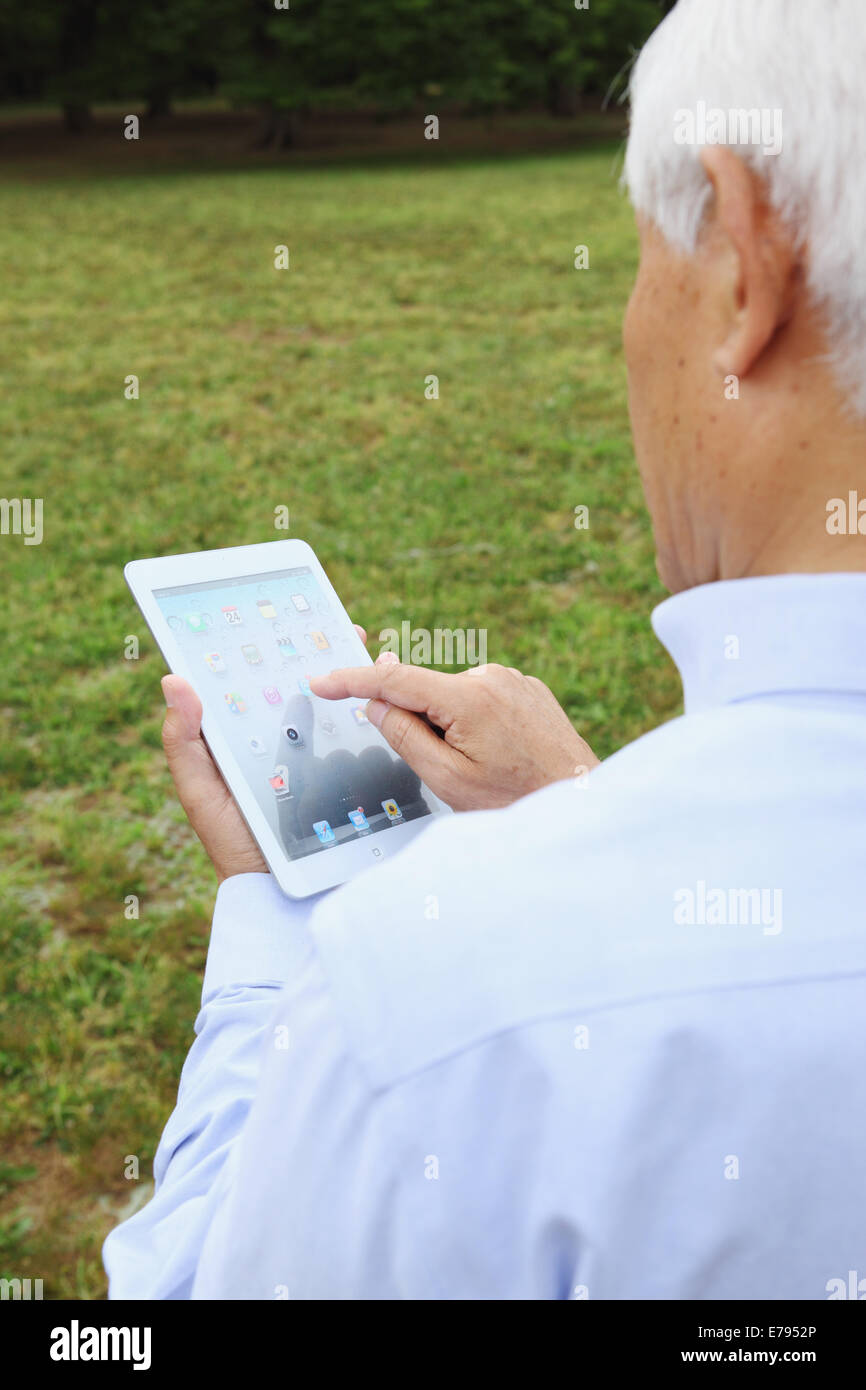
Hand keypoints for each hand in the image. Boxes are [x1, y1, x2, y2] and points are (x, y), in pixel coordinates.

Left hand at [161, 625, 367, 884]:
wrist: (277, 894)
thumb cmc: (231, 841)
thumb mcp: (200, 791)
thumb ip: (184, 741)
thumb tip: (173, 678)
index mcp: (255, 736)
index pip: (271, 682)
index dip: (287, 649)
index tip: (305, 618)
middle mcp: (295, 744)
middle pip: (319, 692)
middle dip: (339, 662)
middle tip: (356, 636)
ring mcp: (329, 764)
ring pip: (350, 715)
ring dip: (368, 691)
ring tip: (382, 668)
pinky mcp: (356, 786)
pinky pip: (372, 750)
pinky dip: (386, 729)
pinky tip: (397, 712)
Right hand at [309, 657, 599, 810]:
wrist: (580, 799)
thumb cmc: (515, 799)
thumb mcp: (447, 779)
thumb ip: (405, 736)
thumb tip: (377, 704)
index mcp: (469, 697)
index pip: (394, 680)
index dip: (352, 680)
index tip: (321, 680)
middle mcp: (491, 675)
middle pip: (426, 692)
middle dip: (421, 724)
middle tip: (451, 767)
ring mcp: (513, 678)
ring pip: (454, 697)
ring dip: (452, 725)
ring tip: (487, 766)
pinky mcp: (527, 687)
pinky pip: (481, 698)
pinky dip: (476, 722)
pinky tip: (501, 754)